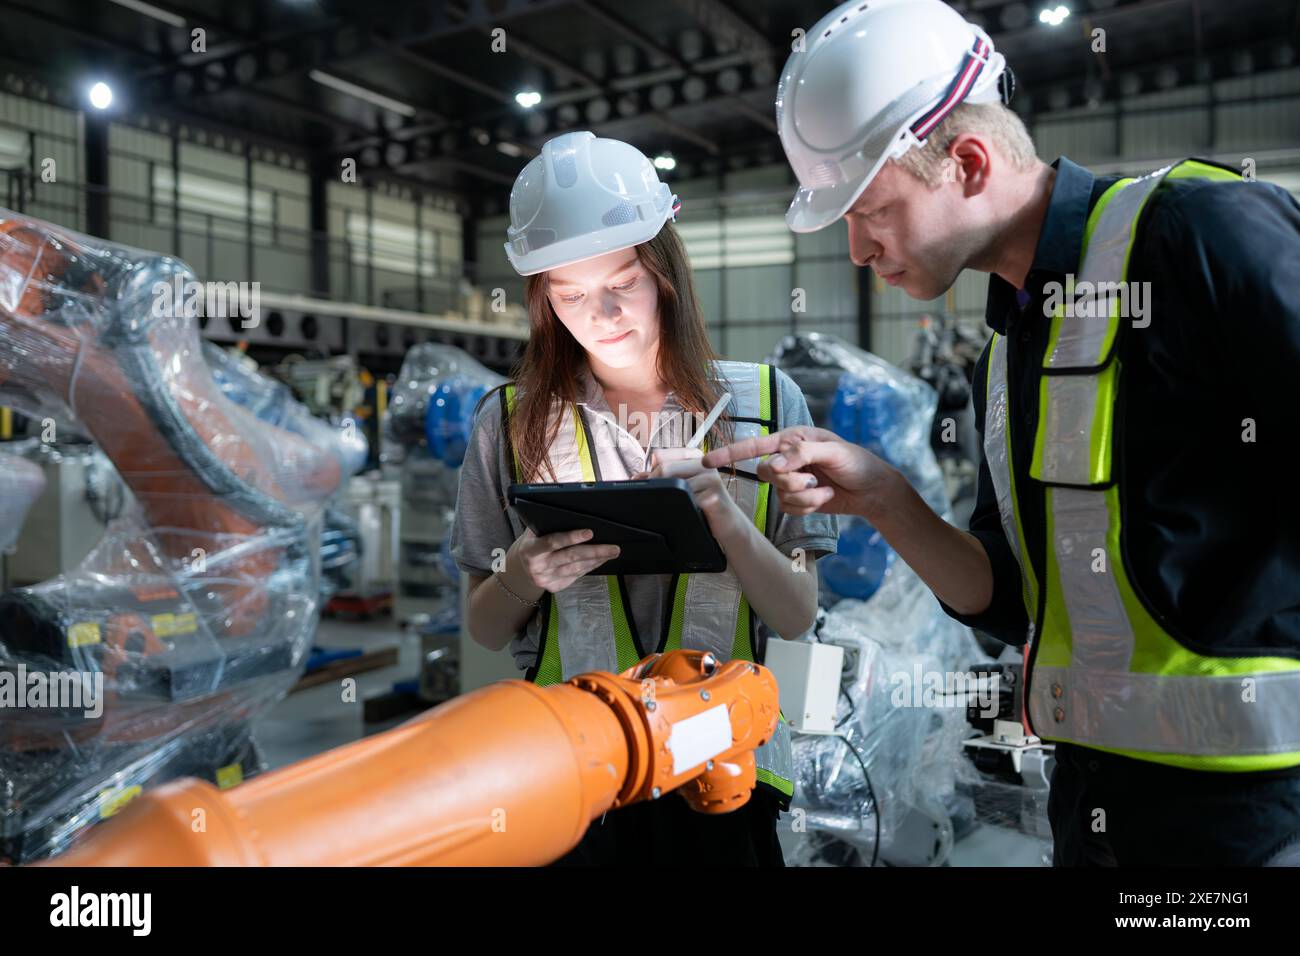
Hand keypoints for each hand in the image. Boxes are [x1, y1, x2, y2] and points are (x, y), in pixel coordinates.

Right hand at [508, 527, 620, 592]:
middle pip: (570, 558)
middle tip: (613, 547)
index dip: (572, 537)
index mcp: (530, 550)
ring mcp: (545, 579)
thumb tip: (572, 508)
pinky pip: (577, 576)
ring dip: (596, 560)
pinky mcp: (554, 587)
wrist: (521, 567)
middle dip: (594, 551)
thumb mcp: (533, 530)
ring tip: (611, 552)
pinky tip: (600, 560)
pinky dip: (590, 567)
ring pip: (576, 568)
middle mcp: (537, 567)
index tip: (590, 532)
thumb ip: (548, 522)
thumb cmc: (533, 541)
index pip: (553, 542)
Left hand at [635, 447, 748, 545]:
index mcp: (695, 456)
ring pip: (674, 485)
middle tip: (656, 499)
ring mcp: (711, 479)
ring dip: (669, 499)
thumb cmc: (705, 504)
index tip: (651, 485)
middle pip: (665, 468)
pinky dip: (681, 510)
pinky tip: (688, 513)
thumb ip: (661, 478)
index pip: (660, 455)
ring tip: (676, 506)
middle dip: (655, 485)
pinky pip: (686, 502)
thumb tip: (637, 477)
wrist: (730, 524)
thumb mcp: (684, 486)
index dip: (651, 472)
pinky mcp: (714, 497)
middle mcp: (705, 463)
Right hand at [701, 425, 894, 517]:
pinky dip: (809, 506)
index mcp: (792, 439)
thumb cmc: (856, 462)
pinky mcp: (797, 499)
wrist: (872, 490)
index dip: (730, 453)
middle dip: (792, 480)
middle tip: (815, 478)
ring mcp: (791, 480)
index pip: (755, 446)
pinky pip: (789, 508)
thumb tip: (773, 465)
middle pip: (766, 474)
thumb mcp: (832, 451)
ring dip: (806, 496)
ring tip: (825, 489)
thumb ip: (801, 454)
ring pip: (779, 494)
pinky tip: (825, 498)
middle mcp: (787, 458)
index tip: (708, 461)